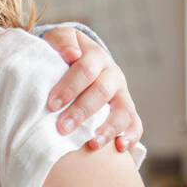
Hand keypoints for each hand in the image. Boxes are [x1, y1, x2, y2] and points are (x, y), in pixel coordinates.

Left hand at [39, 27, 142, 152]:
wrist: (80, 57)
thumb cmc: (63, 52)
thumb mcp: (60, 39)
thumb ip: (62, 42)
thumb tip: (71, 55)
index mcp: (95, 56)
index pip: (85, 69)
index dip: (69, 87)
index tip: (51, 104)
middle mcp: (112, 74)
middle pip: (102, 92)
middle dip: (82, 111)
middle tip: (62, 128)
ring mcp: (121, 93)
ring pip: (123, 110)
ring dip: (109, 128)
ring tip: (92, 144)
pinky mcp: (126, 108)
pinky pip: (135, 123)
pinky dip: (131, 136)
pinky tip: (119, 148)